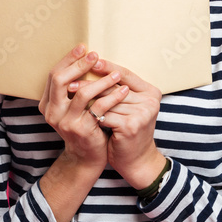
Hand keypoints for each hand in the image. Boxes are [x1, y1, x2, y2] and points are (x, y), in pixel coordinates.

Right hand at [38, 44, 129, 174]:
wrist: (86, 158)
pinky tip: (123, 90)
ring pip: (81, 93)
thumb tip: (84, 58)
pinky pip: (98, 108)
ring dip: (101, 80)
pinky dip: (112, 97)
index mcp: (47, 103)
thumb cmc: (83, 126)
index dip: (68, 59)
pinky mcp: (82, 129)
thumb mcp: (72, 108)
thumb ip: (72, 89)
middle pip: (60, 80)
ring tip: (116, 73)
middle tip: (95, 55)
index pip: (54, 74)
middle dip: (79, 65)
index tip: (82, 47)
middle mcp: (52, 112)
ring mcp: (65, 122)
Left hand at [70, 58, 166, 189]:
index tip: (88, 61)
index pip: (126, 74)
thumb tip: (92, 68)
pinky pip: (105, 114)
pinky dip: (90, 112)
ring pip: (107, 100)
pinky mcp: (131, 125)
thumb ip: (117, 90)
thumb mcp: (127, 107)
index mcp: (151, 92)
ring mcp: (142, 113)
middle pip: (114, 86)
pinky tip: (77, 109)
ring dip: (86, 96)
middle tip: (71, 78)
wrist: (136, 160)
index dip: (106, 67)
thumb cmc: (127, 130)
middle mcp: (151, 101)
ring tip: (69, 92)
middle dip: (91, 82)